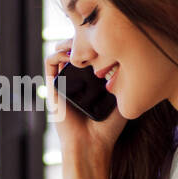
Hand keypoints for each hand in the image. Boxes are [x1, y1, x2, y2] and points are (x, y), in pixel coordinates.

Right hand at [45, 39, 127, 159]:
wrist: (90, 144)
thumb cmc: (108, 127)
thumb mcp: (121, 97)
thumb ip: (123, 77)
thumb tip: (127, 52)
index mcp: (93, 81)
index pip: (92, 53)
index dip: (98, 42)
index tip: (109, 37)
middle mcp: (77, 80)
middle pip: (77, 50)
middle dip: (84, 38)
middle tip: (95, 34)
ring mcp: (64, 82)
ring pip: (62, 51)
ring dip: (70, 42)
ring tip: (82, 42)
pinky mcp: (52, 86)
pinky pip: (50, 62)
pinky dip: (58, 53)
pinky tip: (72, 55)